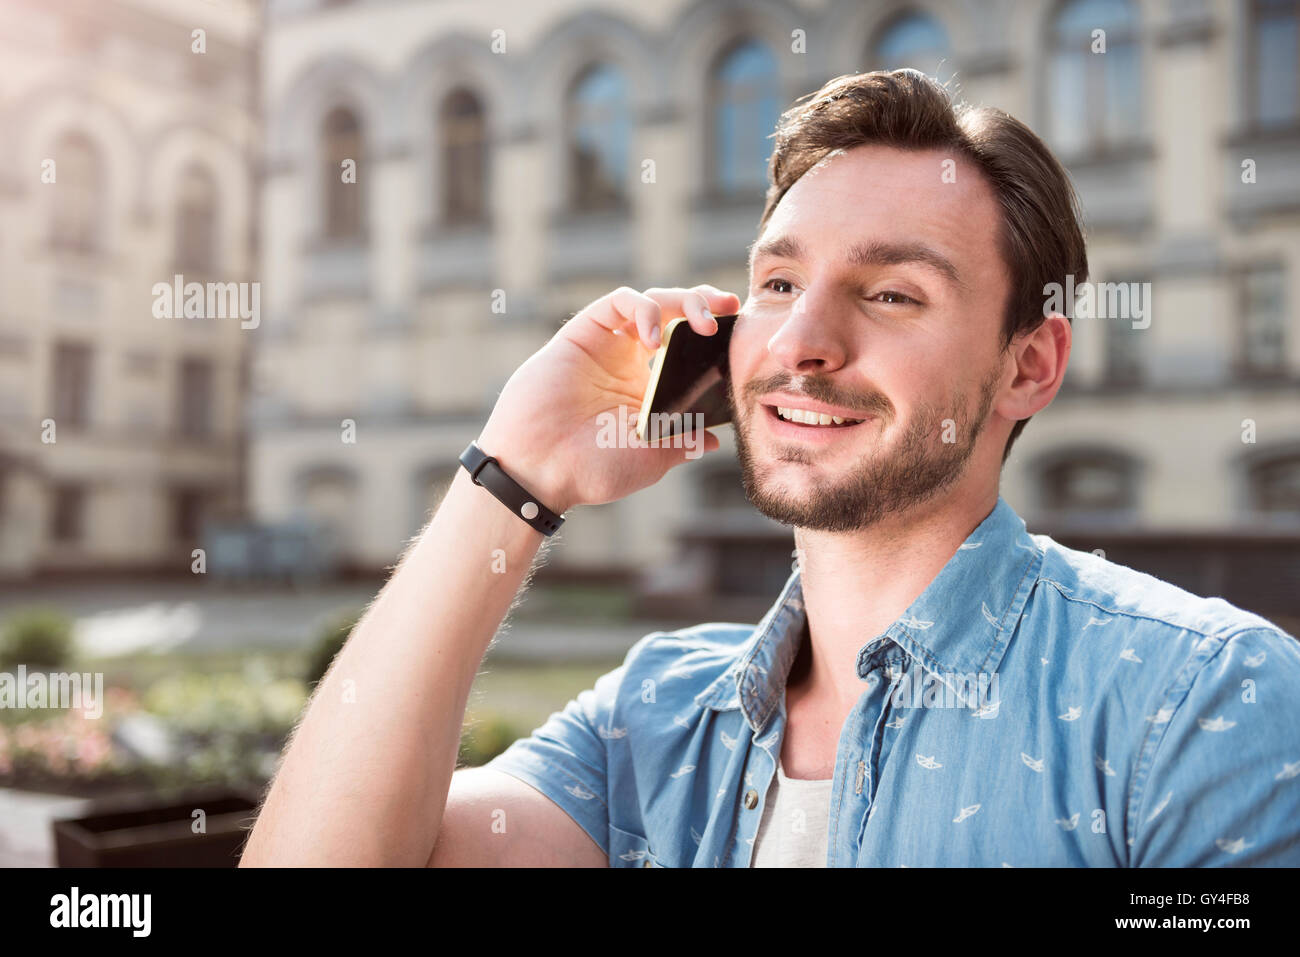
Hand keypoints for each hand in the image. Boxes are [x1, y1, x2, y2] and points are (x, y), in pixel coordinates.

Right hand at [475, 285, 742, 513]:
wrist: (538, 470)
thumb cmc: (591, 471)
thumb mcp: (651, 460)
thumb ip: (682, 443)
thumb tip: (715, 439)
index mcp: (652, 391)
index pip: (692, 351)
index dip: (717, 338)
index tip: (742, 333)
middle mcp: (633, 363)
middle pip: (677, 317)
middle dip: (706, 306)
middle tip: (728, 310)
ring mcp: (609, 346)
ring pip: (652, 302)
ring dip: (682, 301)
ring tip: (701, 324)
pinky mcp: (583, 332)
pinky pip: (618, 303)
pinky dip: (642, 309)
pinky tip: (652, 337)